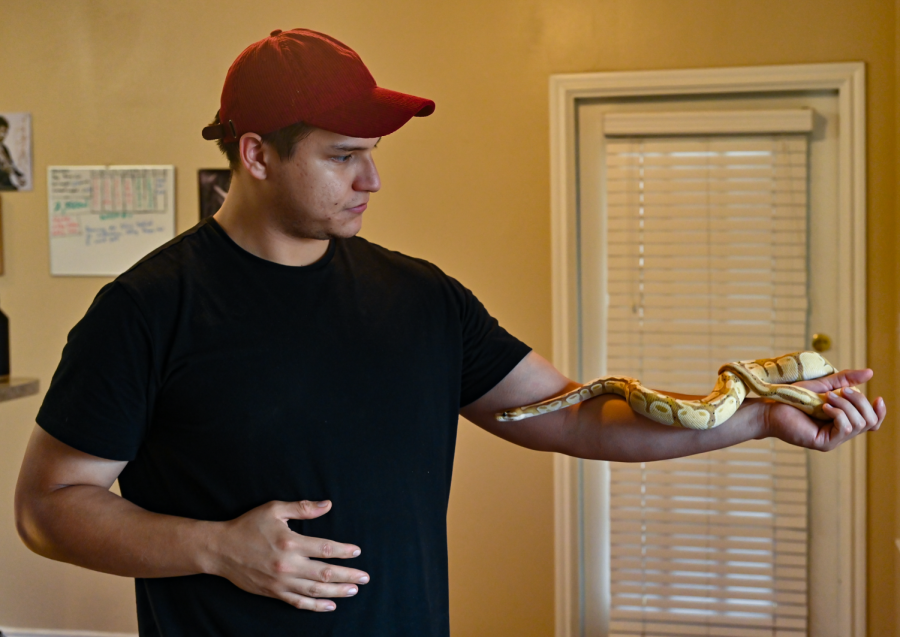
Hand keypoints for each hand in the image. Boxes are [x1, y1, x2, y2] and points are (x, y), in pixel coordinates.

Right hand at [208, 500, 368, 610]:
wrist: (221, 550)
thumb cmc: (248, 526)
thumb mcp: (274, 509)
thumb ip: (303, 508)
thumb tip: (327, 504)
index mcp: (290, 542)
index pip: (325, 548)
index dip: (344, 551)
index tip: (356, 552)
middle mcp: (287, 565)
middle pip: (325, 573)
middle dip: (348, 576)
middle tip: (365, 577)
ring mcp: (280, 582)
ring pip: (315, 591)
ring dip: (337, 592)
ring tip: (353, 590)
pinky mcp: (273, 592)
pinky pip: (298, 602)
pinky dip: (316, 606)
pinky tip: (330, 605)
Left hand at [763, 368, 885, 450]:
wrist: (771, 407)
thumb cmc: (794, 397)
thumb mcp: (824, 385)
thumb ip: (846, 380)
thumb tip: (871, 373)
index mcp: (844, 419)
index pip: (872, 422)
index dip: (880, 412)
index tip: (877, 397)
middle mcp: (841, 431)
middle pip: (870, 421)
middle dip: (860, 402)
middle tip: (841, 391)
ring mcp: (833, 439)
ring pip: (859, 424)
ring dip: (846, 406)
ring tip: (827, 398)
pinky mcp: (824, 443)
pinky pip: (845, 429)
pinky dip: (838, 414)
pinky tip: (824, 407)